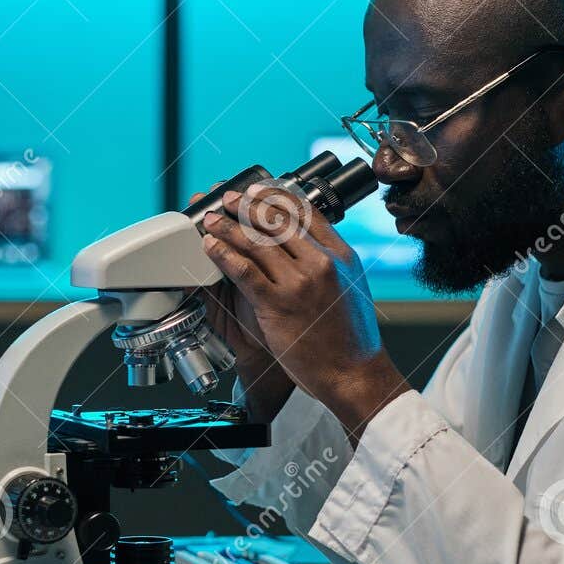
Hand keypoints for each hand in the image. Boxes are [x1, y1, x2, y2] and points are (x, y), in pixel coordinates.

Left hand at [200, 184, 409, 442]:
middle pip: (276, 221)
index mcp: (341, 256)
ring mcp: (298, 282)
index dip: (276, 197)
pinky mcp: (277, 304)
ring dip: (228, 226)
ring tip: (211, 219)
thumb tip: (307, 246)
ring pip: (256, 242)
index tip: (258, 189)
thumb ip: (329, 263)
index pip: (306, 212)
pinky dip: (224, 254)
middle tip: (228, 198)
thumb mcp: (351, 288)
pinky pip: (244, 270)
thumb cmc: (350, 339)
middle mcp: (320, 263)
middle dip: (246, 205)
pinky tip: (212, 247)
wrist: (352, 373)